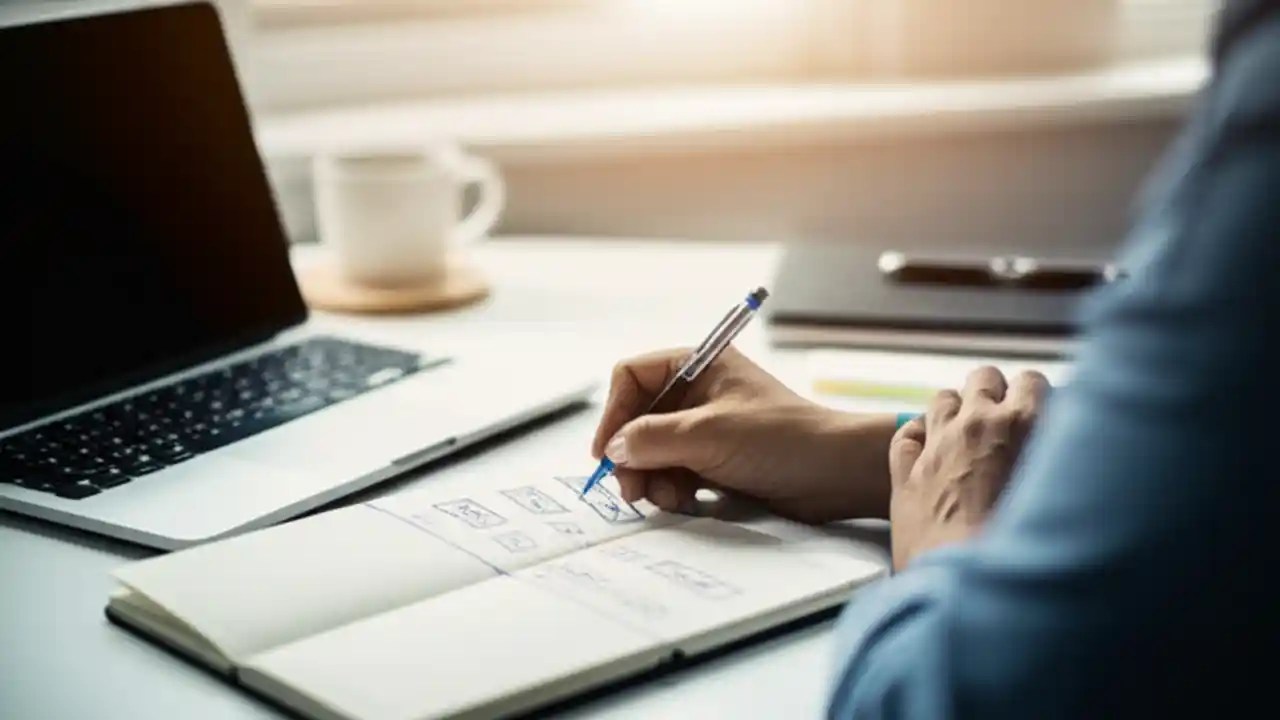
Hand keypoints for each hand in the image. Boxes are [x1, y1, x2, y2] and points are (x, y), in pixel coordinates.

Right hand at [591, 346, 897, 523]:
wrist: (834, 474)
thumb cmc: (779, 439)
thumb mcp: (708, 434)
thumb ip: (653, 439)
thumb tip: (614, 449)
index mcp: (697, 365)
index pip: (632, 377)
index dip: (614, 413)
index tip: (607, 453)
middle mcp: (697, 393)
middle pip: (637, 418)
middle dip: (632, 455)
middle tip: (632, 490)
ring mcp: (705, 428)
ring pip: (653, 451)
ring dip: (651, 478)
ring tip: (667, 499)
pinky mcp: (715, 461)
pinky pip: (674, 473)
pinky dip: (671, 489)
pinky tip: (686, 503)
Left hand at [888, 366, 1049, 569]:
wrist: (967, 585)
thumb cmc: (1025, 549)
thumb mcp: (1065, 497)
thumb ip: (1066, 459)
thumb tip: (1073, 447)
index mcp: (1020, 424)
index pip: (1032, 381)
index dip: (1039, 397)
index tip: (1044, 417)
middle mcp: (975, 425)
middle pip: (984, 378)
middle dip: (996, 394)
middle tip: (1007, 424)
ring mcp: (934, 445)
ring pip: (942, 399)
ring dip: (957, 411)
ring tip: (970, 438)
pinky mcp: (904, 472)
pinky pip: (908, 433)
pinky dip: (919, 438)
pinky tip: (931, 455)